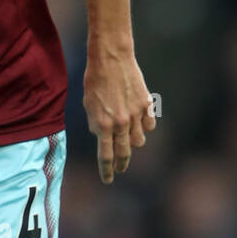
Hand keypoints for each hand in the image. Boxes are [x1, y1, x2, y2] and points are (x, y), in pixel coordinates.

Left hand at [83, 49, 155, 183]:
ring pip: (139, 141)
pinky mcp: (146, 105)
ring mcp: (136, 115)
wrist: (111, 58)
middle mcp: (121, 123)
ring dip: (133, 143)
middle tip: (120, 168)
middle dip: (121, 163)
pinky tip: (138, 124)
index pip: (106, 156)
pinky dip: (144, 128)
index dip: (107, 170)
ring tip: (127, 140)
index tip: (108, 179)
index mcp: (103, 124)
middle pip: (124, 153)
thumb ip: (95, 124)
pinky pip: (149, 126)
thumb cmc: (95, 80)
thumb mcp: (88, 105)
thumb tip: (102, 137)